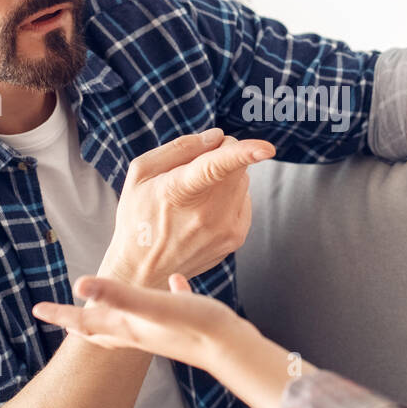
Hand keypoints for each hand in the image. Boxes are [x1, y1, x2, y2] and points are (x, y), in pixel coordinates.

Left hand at [34, 273, 242, 371]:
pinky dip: (169, 292)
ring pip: (132, 322)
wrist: (232, 349)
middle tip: (63, 317)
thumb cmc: (193, 325)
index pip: (84, 322)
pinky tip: (177, 281)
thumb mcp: (150, 305)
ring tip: (110, 306)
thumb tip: (78, 284)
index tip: (36, 310)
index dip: (59, 315)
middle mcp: (140, 332)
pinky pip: (172, 304)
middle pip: (102, 329)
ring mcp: (163, 330)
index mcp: (127, 327)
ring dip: (116, 315)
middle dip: (81, 322)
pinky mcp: (187, 321)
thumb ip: (116, 294)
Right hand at [102, 128, 274, 288]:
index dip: (244, 153)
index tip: (268, 148)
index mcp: (178, 192)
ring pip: (242, 181)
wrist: (143, 270)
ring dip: (225, 178)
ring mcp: (224, 230)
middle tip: (193, 169)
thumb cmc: (138, 216)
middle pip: (236, 165)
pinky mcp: (236, 239)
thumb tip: (218, 137)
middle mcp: (206, 214)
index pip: (215, 167)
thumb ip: (180, 148)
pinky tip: (204, 212)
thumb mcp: (141, 174)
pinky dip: (229, 198)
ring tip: (194, 198)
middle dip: (222, 155)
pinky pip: (244, 200)